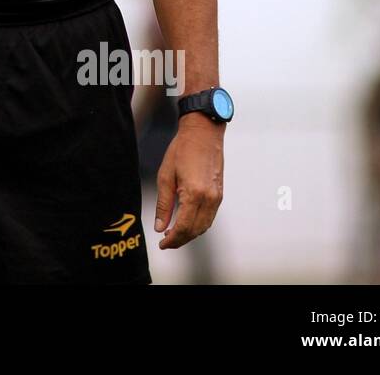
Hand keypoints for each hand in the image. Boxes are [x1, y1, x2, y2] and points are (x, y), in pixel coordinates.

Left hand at [154, 115, 223, 248]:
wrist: (203, 134)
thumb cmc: (182, 150)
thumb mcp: (165, 176)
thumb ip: (164, 204)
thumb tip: (160, 226)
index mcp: (194, 194)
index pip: (184, 227)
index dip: (172, 240)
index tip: (162, 244)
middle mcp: (209, 199)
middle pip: (196, 230)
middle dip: (181, 240)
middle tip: (166, 242)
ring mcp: (217, 197)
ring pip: (204, 226)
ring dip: (190, 234)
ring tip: (173, 233)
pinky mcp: (219, 194)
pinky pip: (209, 217)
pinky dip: (198, 224)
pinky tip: (186, 222)